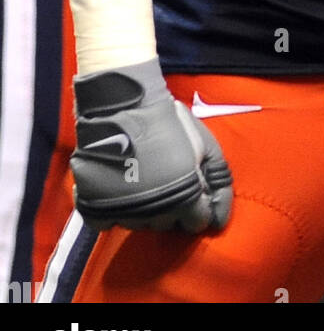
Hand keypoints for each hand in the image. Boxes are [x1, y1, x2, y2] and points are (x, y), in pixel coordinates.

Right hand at [71, 57, 232, 232]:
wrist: (122, 106)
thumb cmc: (168, 122)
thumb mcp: (206, 145)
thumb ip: (218, 181)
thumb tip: (221, 219)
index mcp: (184, 200)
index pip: (197, 222)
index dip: (198, 204)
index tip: (191, 186)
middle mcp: (155, 214)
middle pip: (169, 224)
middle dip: (174, 206)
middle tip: (167, 178)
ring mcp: (124, 214)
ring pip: (142, 223)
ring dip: (147, 208)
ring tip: (144, 178)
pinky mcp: (96, 209)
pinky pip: (109, 223)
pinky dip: (115, 210)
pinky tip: (120, 188)